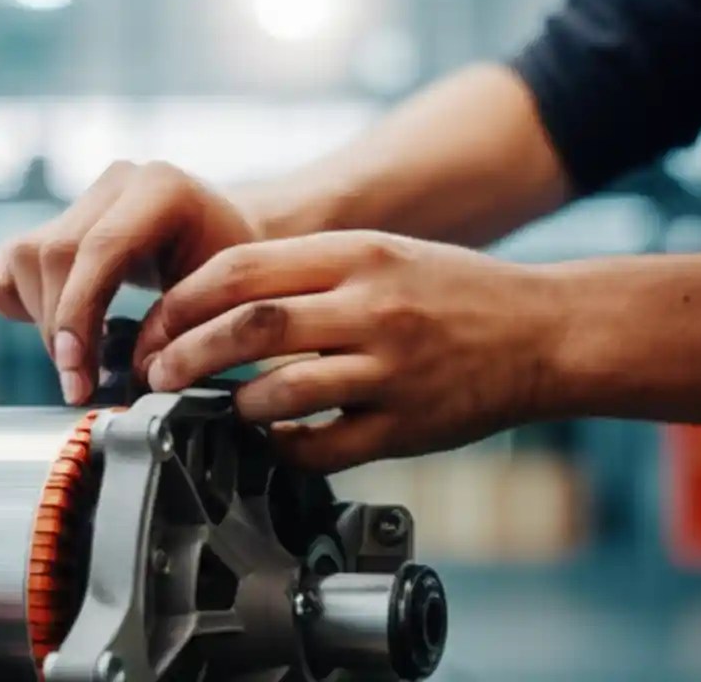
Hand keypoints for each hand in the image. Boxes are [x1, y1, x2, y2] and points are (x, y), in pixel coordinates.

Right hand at [0, 161, 261, 403]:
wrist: (231, 243)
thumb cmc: (234, 276)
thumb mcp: (223, 303)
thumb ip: (180, 335)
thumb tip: (134, 376)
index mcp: (163, 190)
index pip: (101, 247)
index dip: (79, 312)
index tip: (77, 370)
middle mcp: (119, 182)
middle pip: (56, 255)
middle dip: (60, 330)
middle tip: (78, 385)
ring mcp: (86, 197)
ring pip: (29, 258)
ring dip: (44, 321)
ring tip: (78, 363)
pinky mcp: (61, 218)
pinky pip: (15, 260)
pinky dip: (24, 302)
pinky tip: (59, 329)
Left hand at [133, 231, 564, 472]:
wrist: (545, 331)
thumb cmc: (450, 291)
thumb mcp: (378, 253)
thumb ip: (304, 269)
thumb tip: (212, 295)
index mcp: (356, 255)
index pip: (240, 269)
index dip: (181, 301)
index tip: (155, 325)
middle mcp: (372, 307)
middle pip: (250, 327)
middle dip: (185, 353)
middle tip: (157, 372)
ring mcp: (392, 370)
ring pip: (282, 390)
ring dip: (233, 404)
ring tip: (217, 407)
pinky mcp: (408, 426)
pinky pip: (324, 447)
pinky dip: (282, 446)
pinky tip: (271, 438)